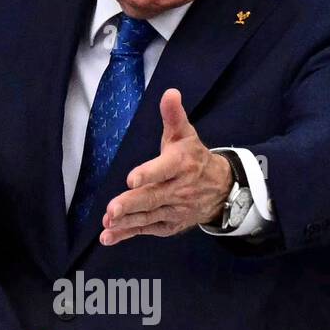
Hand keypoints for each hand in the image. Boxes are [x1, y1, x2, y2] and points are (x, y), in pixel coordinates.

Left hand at [99, 88, 232, 244]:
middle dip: (131, 204)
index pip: (164, 169)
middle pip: (153, 198)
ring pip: (149, 216)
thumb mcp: (185, 134)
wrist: (222, 188)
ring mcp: (175, 210)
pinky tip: (109, 237)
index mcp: (181, 165)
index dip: (148, 173)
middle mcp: (179, 189)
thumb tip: (170, 92)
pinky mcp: (169, 224)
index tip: (131, 179)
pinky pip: (148, 229)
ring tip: (107, 224)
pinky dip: (129, 234)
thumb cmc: (194, 157)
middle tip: (111, 210)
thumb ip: (173, 116)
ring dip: (127, 222)